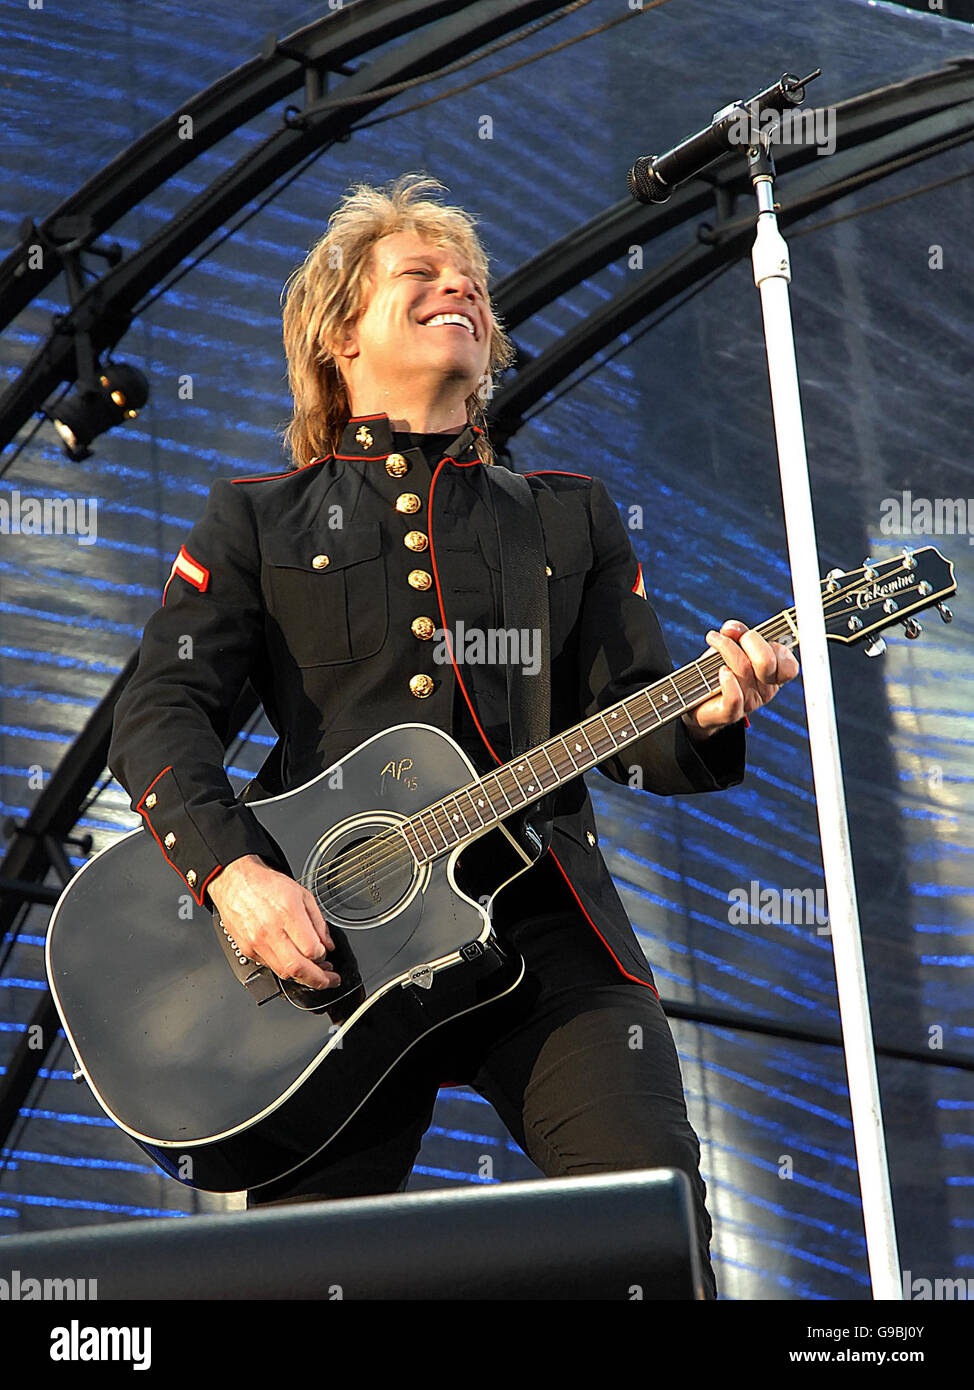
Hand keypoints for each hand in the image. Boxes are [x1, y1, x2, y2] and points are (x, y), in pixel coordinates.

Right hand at [207, 854, 340, 989]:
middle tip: (330, 980)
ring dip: (302, 978)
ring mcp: (256, 942)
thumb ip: (318, 922)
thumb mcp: (302, 894)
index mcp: (287, 912)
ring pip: (283, 972)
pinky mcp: (246, 949)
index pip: (311, 949)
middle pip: (297, 968)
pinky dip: (284, 969)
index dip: (323, 956)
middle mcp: (270, 930)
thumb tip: (328, 945)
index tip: (327, 954)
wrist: (235, 882)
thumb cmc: (267, 885)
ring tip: (315, 973)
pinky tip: (293, 963)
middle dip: (318, 979)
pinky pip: (270, 966)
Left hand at [681, 620, 799, 740]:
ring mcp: (749, 703)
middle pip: (767, 662)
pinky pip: (734, 697)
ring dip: (726, 647)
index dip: (775, 647)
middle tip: (731, 636)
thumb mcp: (731, 647)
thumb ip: (737, 633)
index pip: (789, 666)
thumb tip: (732, 628)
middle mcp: (764, 690)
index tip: (754, 637)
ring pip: (744, 669)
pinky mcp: (729, 713)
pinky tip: (720, 670)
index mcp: (773, 675)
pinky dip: (727, 681)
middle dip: (750, 640)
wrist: (695, 701)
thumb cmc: (717, 670)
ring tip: (713, 639)